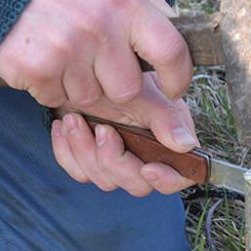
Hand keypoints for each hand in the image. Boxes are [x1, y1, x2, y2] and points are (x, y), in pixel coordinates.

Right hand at [0, 0, 192, 108]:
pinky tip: (42, 60)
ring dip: (77, 85)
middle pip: (127, 90)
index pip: (171, 51)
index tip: (172, 88)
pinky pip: (56, 99)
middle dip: (113, 85)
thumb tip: (177, 28)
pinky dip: (49, 87)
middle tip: (94, 63)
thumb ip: (143, 5)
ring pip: (89, 99)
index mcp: (124, 1)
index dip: (178, 78)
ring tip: (62, 55)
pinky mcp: (37, 69)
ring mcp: (67, 49)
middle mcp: (99, 25)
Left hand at [50, 73, 199, 196]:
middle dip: (115, 160)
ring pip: (105, 180)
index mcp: (167, 141)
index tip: (148, 168)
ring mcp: (116, 159)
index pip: (177, 176)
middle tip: (101, 129)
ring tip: (74, 119)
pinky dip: (67, 151)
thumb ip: (166, 118)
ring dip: (86, 151)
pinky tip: (63, 126)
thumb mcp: (145, 92)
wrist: (84, 66)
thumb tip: (186, 145)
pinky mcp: (88, 159)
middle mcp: (144, 155)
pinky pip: (78, 171)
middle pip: (137, 184)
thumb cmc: (122, 73)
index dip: (166, 179)